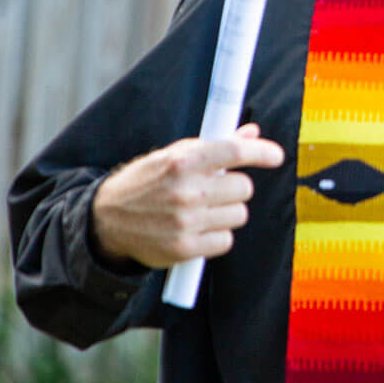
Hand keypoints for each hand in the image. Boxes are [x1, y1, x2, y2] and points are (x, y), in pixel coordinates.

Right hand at [91, 123, 283, 269]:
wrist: (108, 219)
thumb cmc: (147, 182)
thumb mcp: (174, 156)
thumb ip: (215, 145)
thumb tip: (252, 134)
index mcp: (183, 161)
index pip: (234, 152)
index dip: (261, 152)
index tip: (275, 156)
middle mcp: (186, 190)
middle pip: (244, 188)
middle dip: (234, 188)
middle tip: (215, 189)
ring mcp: (186, 221)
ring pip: (239, 215)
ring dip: (227, 213)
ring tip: (202, 210)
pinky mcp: (185, 248)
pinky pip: (226, 241)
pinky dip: (217, 236)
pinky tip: (198, 229)